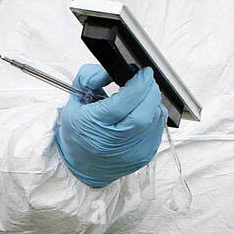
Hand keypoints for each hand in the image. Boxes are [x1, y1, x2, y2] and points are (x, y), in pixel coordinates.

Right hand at [56, 64, 165, 187]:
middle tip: (146, 80)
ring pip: (154, 119)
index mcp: (93, 126)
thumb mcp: (75, 100)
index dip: (138, 85)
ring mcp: (132, 151)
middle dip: (149, 90)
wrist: (83, 165)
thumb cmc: (80, 132)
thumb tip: (112, 69)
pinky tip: (144, 111)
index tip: (142, 73)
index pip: (123, 103)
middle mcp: (114, 142)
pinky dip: (154, 115)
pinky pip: (158, 129)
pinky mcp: (145, 155)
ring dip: (153, 102)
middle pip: (144, 112)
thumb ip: (91, 77)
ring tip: (143, 96)